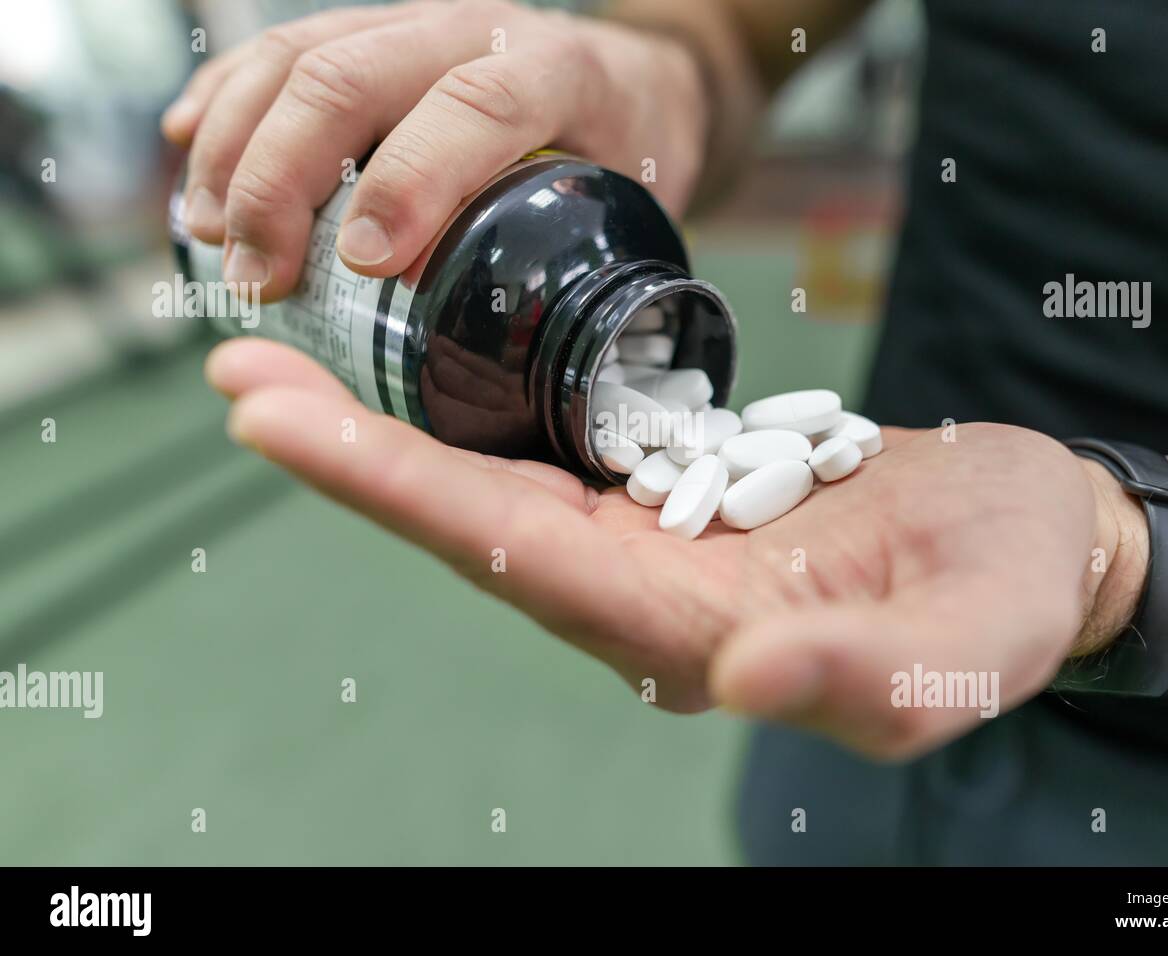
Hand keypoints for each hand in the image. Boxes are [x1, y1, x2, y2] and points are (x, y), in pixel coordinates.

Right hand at [162, 0, 707, 299]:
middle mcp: (476, 30)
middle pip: (355, 76)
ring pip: (300, 56)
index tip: (361, 263)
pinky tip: (189, 146)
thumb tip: (518, 374)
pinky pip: (279, 50)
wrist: (633, 87)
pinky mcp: (370, 33)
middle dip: (286, 177)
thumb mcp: (638, 213)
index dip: (411, 178)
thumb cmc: (631, 163)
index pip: (477, 105)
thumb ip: (588, 270)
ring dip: (239, 146)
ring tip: (213, 234)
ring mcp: (414, 25)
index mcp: (559, 73)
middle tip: (256, 276)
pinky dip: (226, 99)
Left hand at [207, 338, 1147, 758]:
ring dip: (394, 430)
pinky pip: (559, 458)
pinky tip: (425, 375)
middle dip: (354, 455)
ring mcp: (661, 548)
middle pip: (477, 523)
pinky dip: (479, 415)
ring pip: (502, 486)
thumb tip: (744, 670)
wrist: (1042, 542)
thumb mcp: (969, 646)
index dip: (399, 492)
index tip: (285, 425)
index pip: (521, 561)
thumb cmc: (1015, 596)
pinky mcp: (682, 497)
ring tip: (290, 365)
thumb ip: (866, 677)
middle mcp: (652, 599)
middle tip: (237, 374)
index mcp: (700, 635)